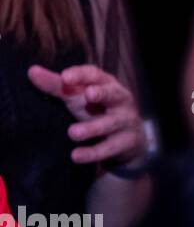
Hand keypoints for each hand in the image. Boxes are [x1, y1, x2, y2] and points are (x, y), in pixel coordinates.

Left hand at [27, 64, 147, 168]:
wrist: (129, 137)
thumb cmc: (97, 109)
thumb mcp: (78, 97)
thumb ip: (57, 85)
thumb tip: (32, 71)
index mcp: (106, 84)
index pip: (95, 75)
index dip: (81, 75)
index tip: (65, 77)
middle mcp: (119, 99)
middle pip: (112, 94)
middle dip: (103, 93)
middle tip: (88, 94)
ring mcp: (125, 120)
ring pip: (110, 123)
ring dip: (92, 128)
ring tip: (73, 132)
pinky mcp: (127, 141)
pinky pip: (110, 147)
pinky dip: (93, 152)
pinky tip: (76, 156)